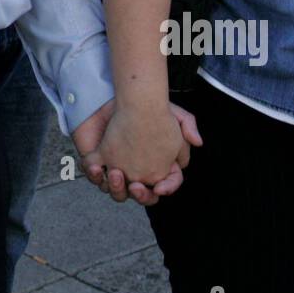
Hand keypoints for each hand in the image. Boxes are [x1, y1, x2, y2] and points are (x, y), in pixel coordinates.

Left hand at [80, 100, 201, 205]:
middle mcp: (137, 172)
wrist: (115, 97)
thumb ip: (188, 125)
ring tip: (115, 175)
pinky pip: (95, 177)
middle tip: (136, 186)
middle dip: (140, 195)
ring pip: (117, 192)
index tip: (160, 187)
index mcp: (157, 166)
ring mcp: (117, 169)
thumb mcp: (170, 112)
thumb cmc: (144, 108)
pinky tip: (97, 168)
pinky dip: (95, 176)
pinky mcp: (97, 163)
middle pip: (142, 196)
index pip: (166, 185)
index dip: (166, 188)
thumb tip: (198, 142)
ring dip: (116, 188)